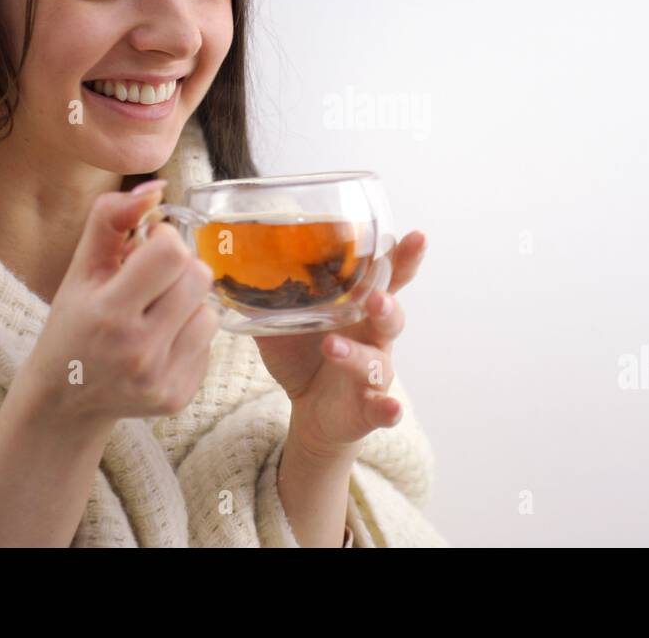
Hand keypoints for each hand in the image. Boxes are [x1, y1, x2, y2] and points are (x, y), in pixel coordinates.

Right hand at [17, 180, 221, 427]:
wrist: (65, 400)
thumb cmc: (74, 325)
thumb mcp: (81, 270)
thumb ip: (111, 219)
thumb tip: (155, 189)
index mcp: (109, 313)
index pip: (171, 253)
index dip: (164, 241)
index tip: (145, 251)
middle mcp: (137, 350)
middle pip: (198, 277)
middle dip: (179, 270)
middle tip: (151, 282)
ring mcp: (160, 379)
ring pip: (209, 310)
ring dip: (187, 304)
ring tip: (155, 314)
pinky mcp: (178, 397)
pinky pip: (208, 343)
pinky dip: (188, 335)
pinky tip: (159, 342)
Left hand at [253, 230, 427, 456]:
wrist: (310, 411)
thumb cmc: (304, 356)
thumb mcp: (281, 327)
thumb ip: (267, 302)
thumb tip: (232, 270)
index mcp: (358, 307)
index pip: (385, 277)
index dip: (403, 257)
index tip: (416, 237)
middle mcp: (373, 335)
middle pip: (392, 313)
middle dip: (387, 302)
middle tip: (375, 295)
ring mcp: (373, 372)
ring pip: (376, 360)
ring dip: (358, 354)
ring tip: (332, 347)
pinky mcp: (370, 406)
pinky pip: (384, 407)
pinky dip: (389, 409)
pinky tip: (390, 409)